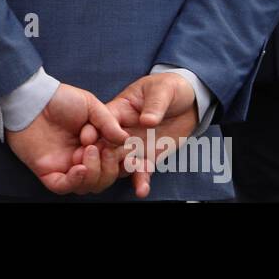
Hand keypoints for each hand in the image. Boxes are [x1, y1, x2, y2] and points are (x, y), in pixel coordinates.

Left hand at [6, 82, 128, 194]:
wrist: (32, 100)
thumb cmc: (60, 99)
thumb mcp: (90, 105)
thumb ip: (108, 122)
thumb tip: (126, 140)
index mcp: (96, 145)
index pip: (116, 163)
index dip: (123, 161)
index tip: (124, 150)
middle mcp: (83, 159)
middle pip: (105, 179)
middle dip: (108, 167)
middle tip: (103, 149)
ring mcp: (66, 167)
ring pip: (88, 186)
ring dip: (93, 172)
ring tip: (87, 150)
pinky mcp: (48, 172)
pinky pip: (64, 187)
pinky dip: (75, 181)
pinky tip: (79, 167)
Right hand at [105, 73, 198, 197]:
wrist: (189, 101)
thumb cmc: (170, 88)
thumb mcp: (162, 90)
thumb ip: (155, 105)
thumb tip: (147, 121)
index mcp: (119, 110)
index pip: (102, 121)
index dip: (94, 130)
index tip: (88, 140)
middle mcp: (122, 131)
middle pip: (105, 145)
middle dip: (101, 156)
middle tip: (101, 165)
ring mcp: (134, 146)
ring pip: (119, 163)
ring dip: (119, 171)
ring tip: (125, 175)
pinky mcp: (148, 157)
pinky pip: (141, 172)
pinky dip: (141, 182)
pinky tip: (142, 191)